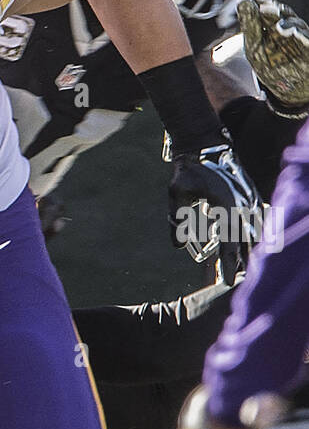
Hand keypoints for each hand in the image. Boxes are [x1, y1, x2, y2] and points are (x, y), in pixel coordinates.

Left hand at [168, 143, 261, 284]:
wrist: (205, 145)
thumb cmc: (187, 170)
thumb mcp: (176, 194)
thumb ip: (176, 221)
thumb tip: (178, 246)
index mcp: (224, 207)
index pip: (229, 244)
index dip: (230, 265)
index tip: (230, 283)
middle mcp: (239, 205)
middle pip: (244, 242)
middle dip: (241, 262)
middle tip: (236, 281)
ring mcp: (246, 200)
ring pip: (251, 232)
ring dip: (247, 249)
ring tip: (244, 268)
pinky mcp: (247, 195)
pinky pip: (253, 219)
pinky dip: (251, 233)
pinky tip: (250, 245)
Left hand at [237, 0, 308, 113]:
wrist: (287, 90)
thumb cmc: (271, 67)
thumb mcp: (256, 47)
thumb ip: (250, 26)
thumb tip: (243, 2)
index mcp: (275, 26)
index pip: (271, 9)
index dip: (266, 1)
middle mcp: (290, 30)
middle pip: (284, 14)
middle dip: (275, 11)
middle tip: (265, 9)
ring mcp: (302, 39)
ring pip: (297, 26)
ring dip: (287, 24)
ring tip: (277, 26)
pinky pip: (307, 42)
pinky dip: (302, 37)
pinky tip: (294, 34)